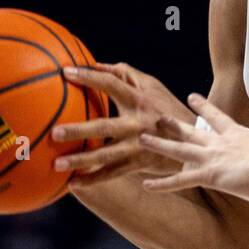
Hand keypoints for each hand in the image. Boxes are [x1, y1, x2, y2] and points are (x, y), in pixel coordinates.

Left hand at [52, 62, 195, 186]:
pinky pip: (113, 173)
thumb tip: (97, 64)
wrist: (194, 139)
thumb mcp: (153, 86)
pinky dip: (94, 180)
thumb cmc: (168, 108)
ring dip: (81, 160)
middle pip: (104, 127)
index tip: (66, 72)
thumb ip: (126, 74)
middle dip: (79, 130)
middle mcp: (137, 123)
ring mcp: (138, 146)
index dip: (89, 77)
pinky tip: (73, 184)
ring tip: (57, 165)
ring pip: (106, 155)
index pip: (111, 84)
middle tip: (55, 133)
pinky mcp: (139, 163)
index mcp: (139, 100)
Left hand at [139, 93, 248, 200]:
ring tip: (142, 139)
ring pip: (179, 150)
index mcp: (236, 133)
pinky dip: (163, 184)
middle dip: (174, 125)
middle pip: (191, 131)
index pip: (215, 117)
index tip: (192, 97)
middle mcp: (219, 143)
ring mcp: (212, 157)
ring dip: (160, 145)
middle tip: (160, 118)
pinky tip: (147, 185)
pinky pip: (181, 180)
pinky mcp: (209, 174)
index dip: (203, 107)